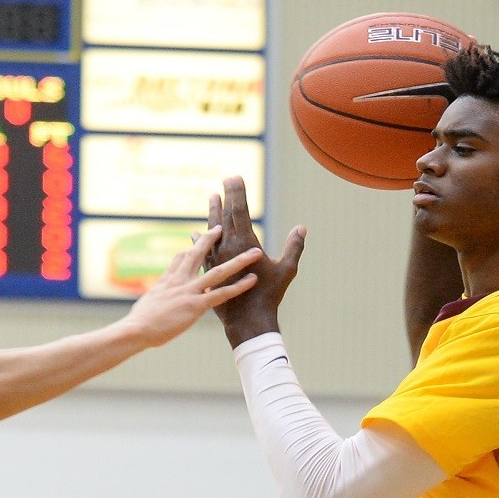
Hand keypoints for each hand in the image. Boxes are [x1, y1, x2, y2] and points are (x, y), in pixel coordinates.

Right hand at [118, 227, 261, 347]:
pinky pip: (221, 294)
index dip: (190, 248)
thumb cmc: (138, 322)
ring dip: (239, 261)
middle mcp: (179, 281)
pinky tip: (253, 280)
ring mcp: (189, 291)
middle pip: (197, 254)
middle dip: (210, 239)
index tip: (197, 239)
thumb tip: (154, 298)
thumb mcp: (147, 303)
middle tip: (221, 227)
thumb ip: (156, 297)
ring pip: (218, 272)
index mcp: (167, 281)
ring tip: (255, 252)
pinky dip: (238, 286)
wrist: (136, 329)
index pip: (180, 258)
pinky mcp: (195, 305)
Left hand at [205, 176, 306, 346]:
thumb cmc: (270, 296)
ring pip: (212, 230)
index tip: (234, 176)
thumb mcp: (287, 270)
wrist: (246, 321)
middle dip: (226, 196)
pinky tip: (196, 232)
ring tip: (212, 197)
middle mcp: (227, 248)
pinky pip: (203, 250)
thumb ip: (294, 247)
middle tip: (225, 179)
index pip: (239, 211)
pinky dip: (201, 239)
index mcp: (245, 244)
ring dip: (213, 213)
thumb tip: (302, 227)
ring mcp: (216, 259)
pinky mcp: (210, 271)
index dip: (236, 192)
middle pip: (225, 216)